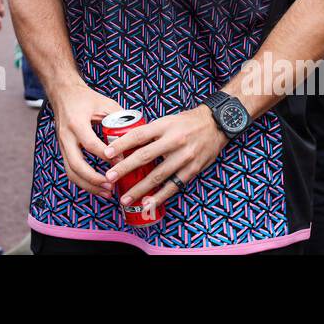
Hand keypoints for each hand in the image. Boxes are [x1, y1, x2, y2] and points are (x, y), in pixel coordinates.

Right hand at [49, 83, 121, 198]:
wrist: (63, 94)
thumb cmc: (85, 98)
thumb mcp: (104, 103)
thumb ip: (120, 118)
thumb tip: (140, 134)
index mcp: (77, 122)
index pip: (91, 144)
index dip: (106, 156)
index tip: (121, 162)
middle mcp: (66, 136)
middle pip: (77, 165)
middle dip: (95, 179)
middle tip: (112, 186)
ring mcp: (62, 145)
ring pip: (71, 173)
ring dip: (89, 186)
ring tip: (107, 193)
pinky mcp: (63, 151)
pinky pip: (71, 171)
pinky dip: (84, 182)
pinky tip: (98, 187)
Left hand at [103, 107, 226, 218]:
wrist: (216, 124)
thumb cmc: (187, 122)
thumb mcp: (167, 120)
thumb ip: (150, 132)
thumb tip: (127, 144)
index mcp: (164, 126)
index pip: (138, 135)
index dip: (121, 145)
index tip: (106, 154)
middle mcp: (174, 141)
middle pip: (144, 156)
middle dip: (125, 169)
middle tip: (109, 177)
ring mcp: (184, 157)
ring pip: (157, 176)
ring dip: (139, 189)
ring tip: (125, 198)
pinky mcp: (192, 170)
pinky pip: (173, 186)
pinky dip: (159, 197)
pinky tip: (147, 203)